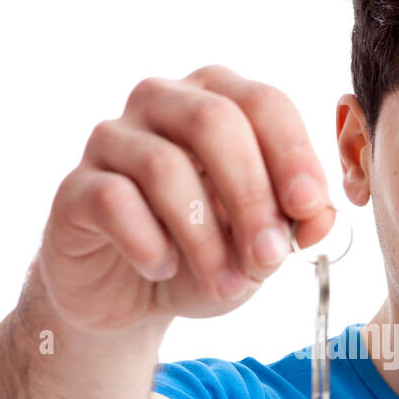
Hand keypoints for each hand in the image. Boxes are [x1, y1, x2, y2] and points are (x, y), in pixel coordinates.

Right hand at [36, 65, 334, 331]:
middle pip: (214, 122)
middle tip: (270, 258)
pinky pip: (114, 200)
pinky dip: (149, 243)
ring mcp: (112, 139)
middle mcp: (162, 103)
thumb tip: (322, 216)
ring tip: (227, 285)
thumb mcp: (259, 248)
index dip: (291, 152)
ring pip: (164, 166)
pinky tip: (162, 268)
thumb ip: (294, 226)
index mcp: (217, 100)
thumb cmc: (200, 254)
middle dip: (252, 196)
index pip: (263, 102)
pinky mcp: (76, 187)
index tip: (309, 208)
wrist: (128, 298)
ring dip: (206, 237)